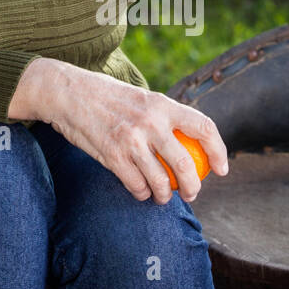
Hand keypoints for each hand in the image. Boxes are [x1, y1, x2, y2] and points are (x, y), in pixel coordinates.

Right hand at [16, 58, 227, 204]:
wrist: (66, 92)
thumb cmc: (105, 97)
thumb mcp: (140, 98)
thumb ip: (162, 117)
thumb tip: (188, 143)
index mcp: (162, 104)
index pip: (204, 127)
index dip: (218, 151)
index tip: (221, 169)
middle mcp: (151, 121)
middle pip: (186, 165)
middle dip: (194, 187)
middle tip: (191, 193)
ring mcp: (131, 140)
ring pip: (161, 182)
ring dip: (165, 196)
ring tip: (162, 196)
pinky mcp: (112, 155)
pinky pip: (136, 186)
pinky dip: (140, 193)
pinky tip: (139, 190)